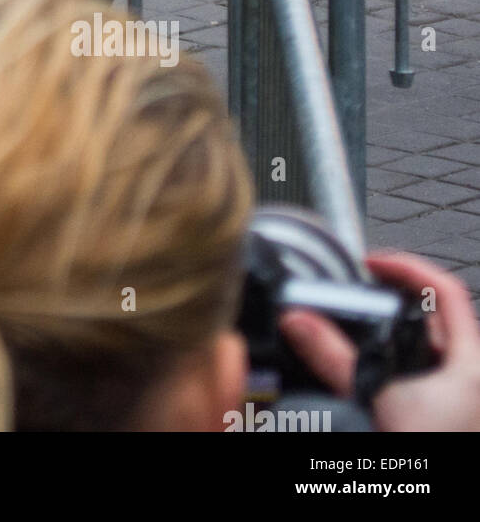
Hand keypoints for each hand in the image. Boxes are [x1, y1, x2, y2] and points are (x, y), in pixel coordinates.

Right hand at [280, 251, 479, 431]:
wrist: (437, 500)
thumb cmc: (432, 451)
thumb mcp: (379, 402)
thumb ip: (335, 358)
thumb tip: (299, 321)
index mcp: (471, 364)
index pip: (446, 290)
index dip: (407, 267)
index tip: (371, 263)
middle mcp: (471, 378)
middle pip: (437, 319)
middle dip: (393, 303)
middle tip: (358, 293)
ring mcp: (460, 400)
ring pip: (428, 352)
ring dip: (391, 337)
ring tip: (357, 330)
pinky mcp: (444, 419)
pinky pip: (421, 379)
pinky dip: (393, 366)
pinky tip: (369, 376)